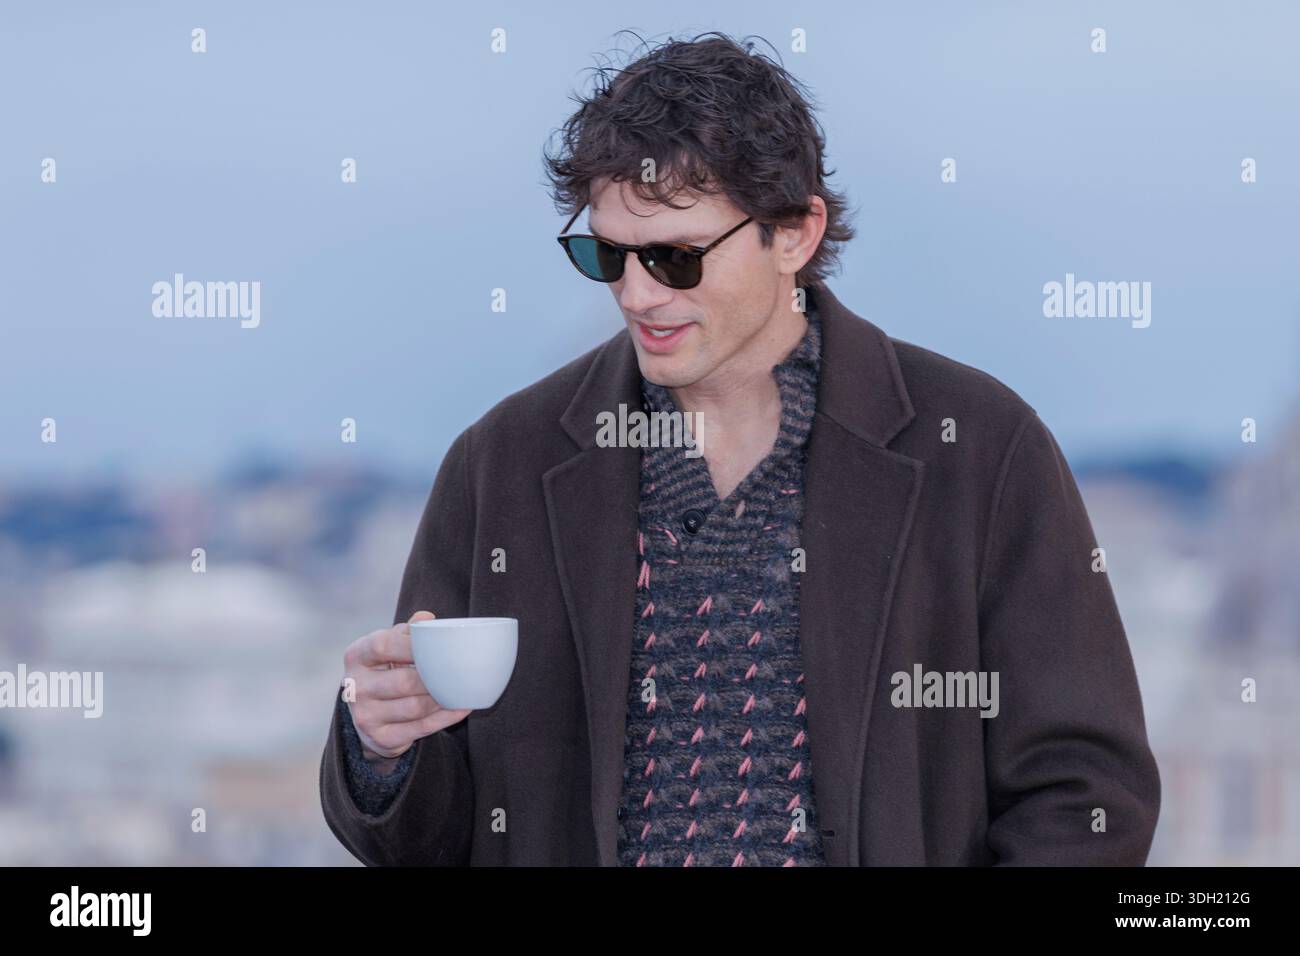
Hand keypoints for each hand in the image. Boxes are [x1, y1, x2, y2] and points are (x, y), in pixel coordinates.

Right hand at [342, 610, 472, 760]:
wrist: (369, 714)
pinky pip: (421, 728)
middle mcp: (355, 686)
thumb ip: (408, 632)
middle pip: (404, 681)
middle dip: (435, 678)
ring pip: (416, 707)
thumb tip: (427, 619)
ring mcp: (365, 715)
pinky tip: (461, 707)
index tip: (437, 646)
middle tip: (459, 672)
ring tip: (463, 689)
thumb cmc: (386, 669)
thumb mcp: (390, 646)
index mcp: (357, 656)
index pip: (383, 645)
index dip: (412, 646)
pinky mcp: (380, 738)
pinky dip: (445, 717)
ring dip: (443, 699)